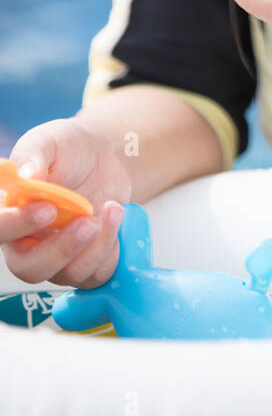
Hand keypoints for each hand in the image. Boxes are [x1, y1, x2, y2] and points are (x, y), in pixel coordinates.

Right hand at [0, 118, 130, 288]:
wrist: (104, 156)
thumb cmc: (70, 149)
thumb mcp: (51, 140)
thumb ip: (35, 155)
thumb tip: (26, 175)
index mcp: (12, 211)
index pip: (0, 231)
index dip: (18, 226)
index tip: (47, 208)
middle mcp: (30, 240)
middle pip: (30, 268)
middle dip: (62, 249)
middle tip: (88, 221)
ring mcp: (59, 255)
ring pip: (69, 274)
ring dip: (96, 246)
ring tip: (113, 208)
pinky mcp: (87, 261)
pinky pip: (97, 275)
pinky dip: (112, 251)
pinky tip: (116, 220)